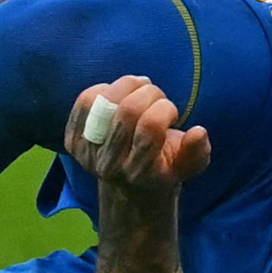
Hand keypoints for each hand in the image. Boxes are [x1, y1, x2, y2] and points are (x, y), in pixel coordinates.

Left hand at [66, 76, 212, 193]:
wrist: (130, 187)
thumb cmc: (166, 168)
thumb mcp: (189, 165)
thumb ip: (197, 151)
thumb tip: (198, 132)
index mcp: (141, 173)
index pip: (151, 126)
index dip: (166, 108)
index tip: (171, 113)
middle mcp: (110, 165)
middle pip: (127, 110)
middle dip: (149, 92)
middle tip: (157, 96)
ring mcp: (87, 153)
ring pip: (105, 101)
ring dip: (128, 85)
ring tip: (139, 89)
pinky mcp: (72, 141)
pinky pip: (85, 101)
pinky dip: (103, 89)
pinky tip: (117, 95)